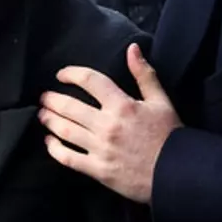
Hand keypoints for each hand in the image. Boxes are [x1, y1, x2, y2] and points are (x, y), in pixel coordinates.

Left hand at [39, 43, 181, 203]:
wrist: (178, 173)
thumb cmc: (170, 136)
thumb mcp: (161, 101)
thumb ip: (144, 74)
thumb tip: (132, 49)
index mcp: (122, 105)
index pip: (90, 81)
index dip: (72, 74)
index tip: (61, 74)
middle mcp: (107, 126)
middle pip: (69, 107)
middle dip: (52, 99)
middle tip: (44, 97)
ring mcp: (101, 149)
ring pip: (64, 131)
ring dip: (50, 120)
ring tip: (43, 114)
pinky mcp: (98, 170)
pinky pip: (69, 158)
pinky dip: (54, 149)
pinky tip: (49, 142)